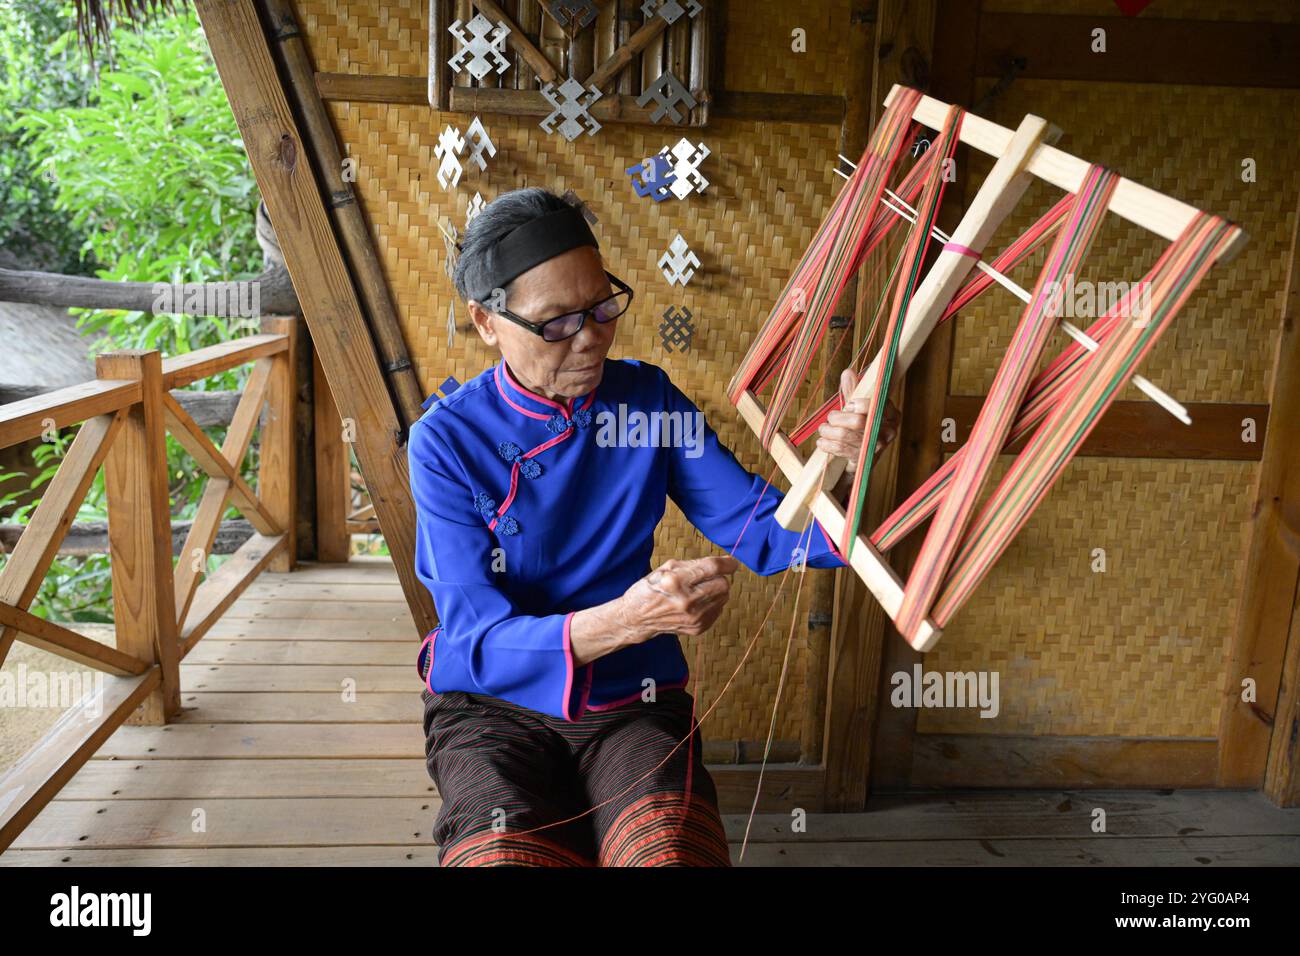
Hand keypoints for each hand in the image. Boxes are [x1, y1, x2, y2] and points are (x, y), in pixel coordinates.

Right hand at [615, 556, 740, 641]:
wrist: (638, 618)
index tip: (732, 562)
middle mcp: (686, 601)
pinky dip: (712, 603)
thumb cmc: (651, 588)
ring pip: (723, 597)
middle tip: (708, 577)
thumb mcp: (667, 568)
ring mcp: (693, 617)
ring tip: (699, 590)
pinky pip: (718, 610)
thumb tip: (723, 563)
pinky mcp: (697, 628)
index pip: (712, 568)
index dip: (727, 563)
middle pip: (723, 584)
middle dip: (720, 578)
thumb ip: (695, 564)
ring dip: (716, 590)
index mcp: (676, 581)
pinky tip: (697, 602)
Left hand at [816, 368, 900, 473]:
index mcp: (892, 414)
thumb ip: (853, 390)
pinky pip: (842, 449)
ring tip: (823, 429)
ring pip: (846, 435)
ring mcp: (877, 447)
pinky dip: (828, 444)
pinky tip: (822, 442)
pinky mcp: (864, 459)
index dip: (859, 403)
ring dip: (828, 431)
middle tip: (831, 417)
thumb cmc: (861, 427)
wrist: (862, 457)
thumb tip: (847, 373)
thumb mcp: (858, 407)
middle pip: (858, 421)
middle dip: (838, 418)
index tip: (849, 405)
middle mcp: (888, 431)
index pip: (877, 405)